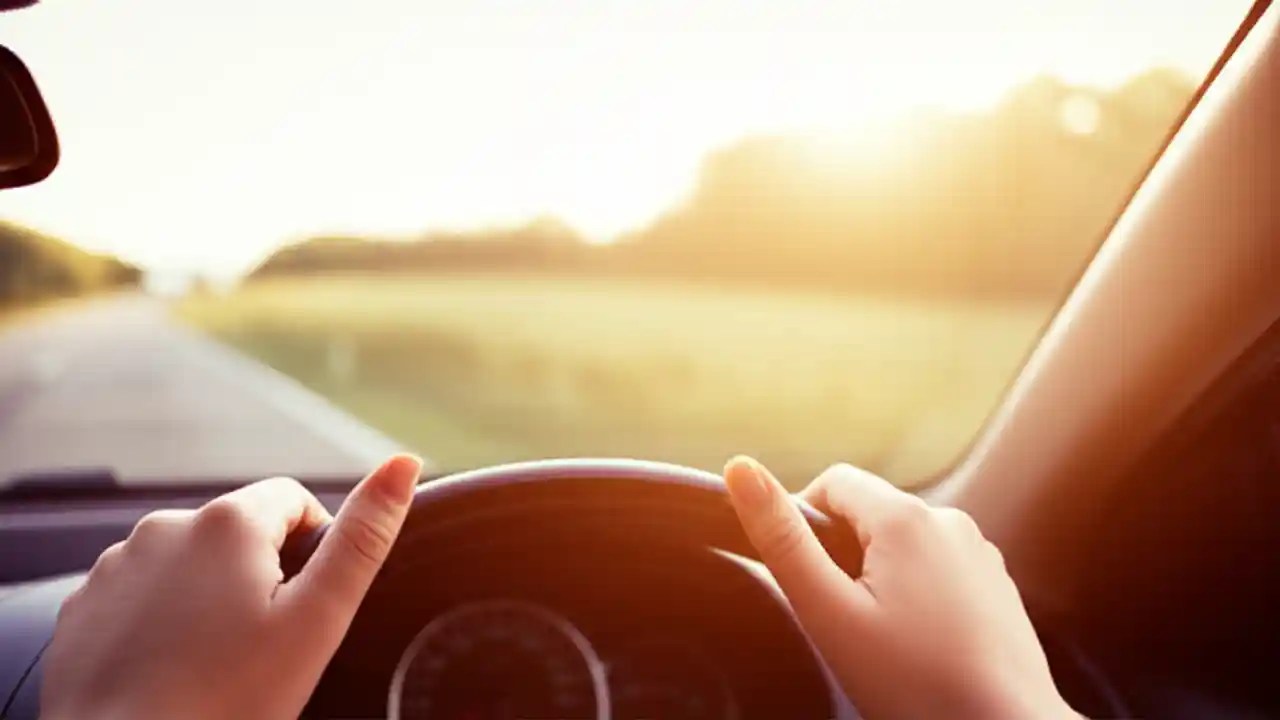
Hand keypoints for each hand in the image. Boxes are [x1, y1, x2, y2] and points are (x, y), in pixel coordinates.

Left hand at [40, 454, 422, 719]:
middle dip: (260, 577)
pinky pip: (141, 597)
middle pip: (240, 534)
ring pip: (190, 565)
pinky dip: (162, 623)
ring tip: (216, 664)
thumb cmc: (226, 702)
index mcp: (227, 522)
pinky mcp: (82, 607)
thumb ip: (363, 538)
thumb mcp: (318, 620)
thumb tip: (403, 463)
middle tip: (266, 646)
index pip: (294, 500)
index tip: (306, 609)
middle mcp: (165, 528)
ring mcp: (115, 567)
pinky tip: (173, 671)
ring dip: (209, 598)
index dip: (314, 550)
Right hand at [724, 457, 1079, 719]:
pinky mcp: (998, 587)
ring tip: (880, 640)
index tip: (801, 577)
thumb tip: (739, 469)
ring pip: (905, 545)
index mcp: (905, 518)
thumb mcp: (829, 613)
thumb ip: (783, 539)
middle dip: (843, 556)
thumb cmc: (916, 685)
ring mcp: (981, 553)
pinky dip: (918, 597)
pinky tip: (918, 647)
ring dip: (880, 577)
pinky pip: (940, 571)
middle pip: (870, 514)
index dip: (802, 520)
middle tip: (838, 620)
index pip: (833, 481)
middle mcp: (950, 521)